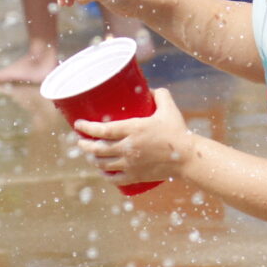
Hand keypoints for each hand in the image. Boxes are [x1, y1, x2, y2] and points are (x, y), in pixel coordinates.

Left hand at [74, 88, 193, 182]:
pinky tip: (103, 171)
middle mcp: (128, 148)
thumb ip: (160, 95)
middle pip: (97, 148)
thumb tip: (150, 88)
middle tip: (80, 140)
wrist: (189, 158)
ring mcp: (131, 164)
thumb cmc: (178, 131)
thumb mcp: (169, 108)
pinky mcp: (136, 176)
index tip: (77, 124)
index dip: (86, 127)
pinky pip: (115, 179)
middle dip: (84, 144)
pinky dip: (106, 175)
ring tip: (89, 153)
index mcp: (132, 130)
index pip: (102, 130)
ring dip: (92, 158)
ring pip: (103, 164)